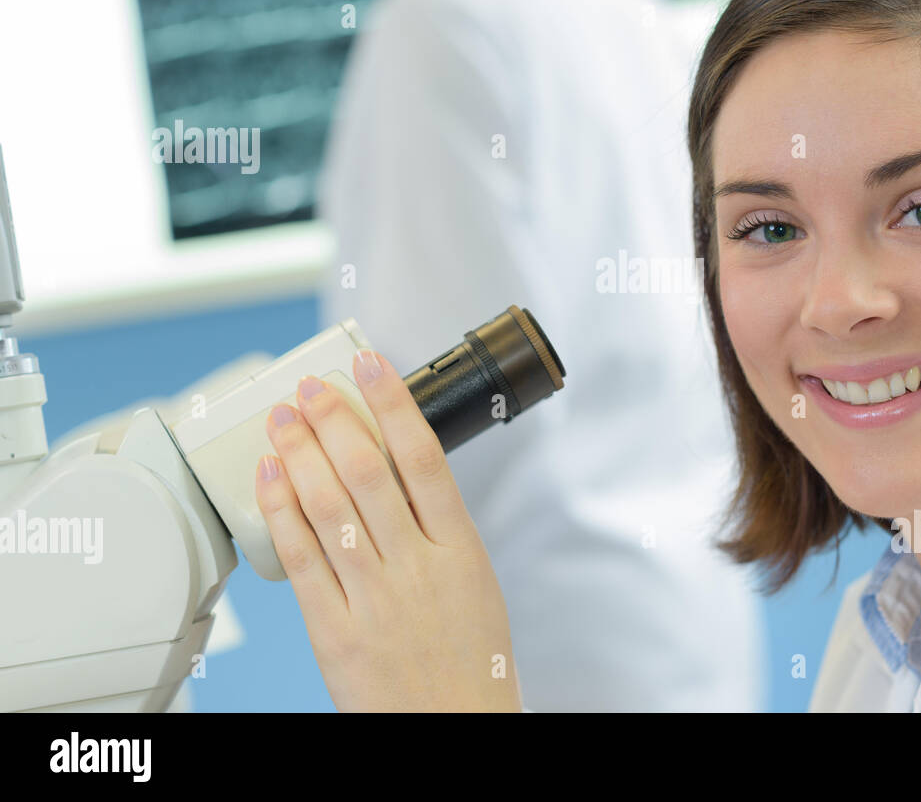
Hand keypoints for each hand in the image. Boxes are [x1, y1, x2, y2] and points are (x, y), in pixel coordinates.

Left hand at [253, 348, 520, 711]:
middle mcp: (417, 567)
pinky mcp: (336, 631)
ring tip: (282, 420)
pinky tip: (269, 480)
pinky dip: (282, 512)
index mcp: (460, 551)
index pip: (423, 458)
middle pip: (367, 473)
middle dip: (332, 420)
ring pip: (329, 507)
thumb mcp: (476, 584)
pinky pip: (303, 560)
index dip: (392, 403)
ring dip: (299, 453)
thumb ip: (438, 532)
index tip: (370, 364)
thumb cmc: (473, 662)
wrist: (456, 730)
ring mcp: (375, 598)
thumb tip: (395, 476)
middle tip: (308, 388)